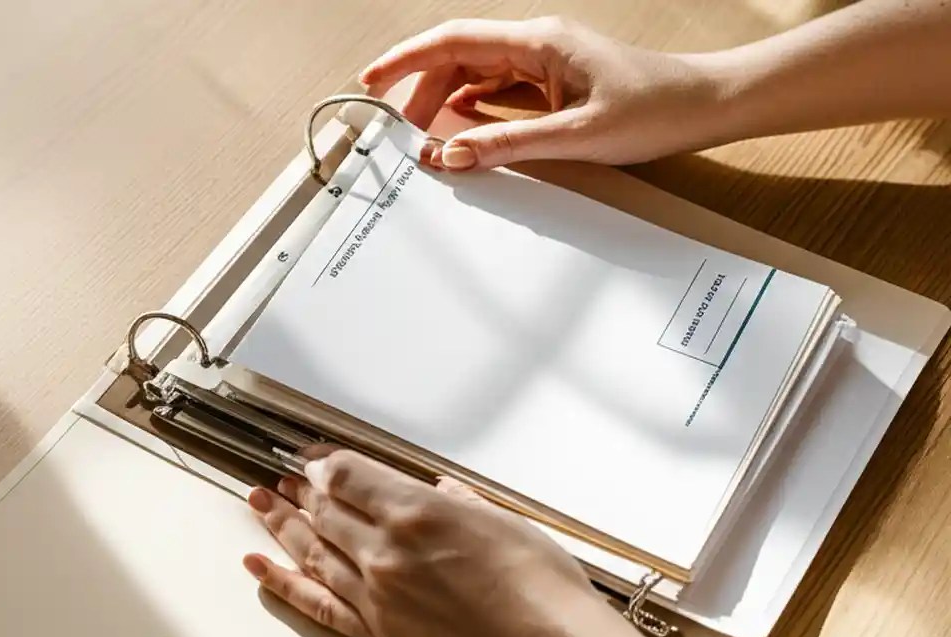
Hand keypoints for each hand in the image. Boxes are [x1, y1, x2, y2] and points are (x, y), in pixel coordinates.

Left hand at [242, 449, 602, 636]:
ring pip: (312, 550)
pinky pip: (317, 603)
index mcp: (416, 511)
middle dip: (301, 491)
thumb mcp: (503, 521)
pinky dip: (282, 583)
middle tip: (286, 481)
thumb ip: (462, 503)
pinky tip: (260, 567)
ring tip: (261, 506)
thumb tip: (442, 491)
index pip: (347, 475)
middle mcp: (386, 550)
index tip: (314, 459)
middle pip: (325, 510)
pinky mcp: (377, 633)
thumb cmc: (540, 590)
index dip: (324, 463)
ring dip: (282, 525)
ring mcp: (376, 593)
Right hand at [359, 17, 731, 168]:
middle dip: (420, 91)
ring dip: (444, 103)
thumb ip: (507, 145)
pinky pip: (497, 90)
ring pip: (474, 75)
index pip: (452, 42)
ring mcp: (544, 63)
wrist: (703, 106)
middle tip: (399, 132)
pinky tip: (461, 130)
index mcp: (537, 42)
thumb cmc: (655, 110)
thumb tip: (450, 155)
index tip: (372, 83)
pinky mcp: (553, 83)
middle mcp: (536, 44)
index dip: (405, 61)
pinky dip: (472, 110)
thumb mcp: (575, 136)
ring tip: (424, 137)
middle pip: (456, 58)